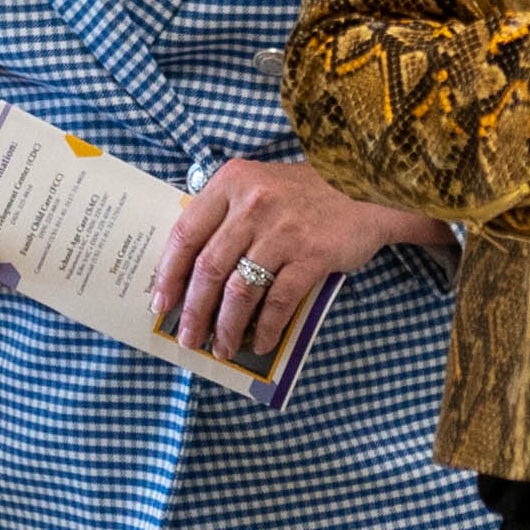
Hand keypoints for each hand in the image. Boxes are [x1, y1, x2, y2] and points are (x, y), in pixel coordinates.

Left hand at [147, 156, 448, 368]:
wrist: (368, 188)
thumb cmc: (305, 193)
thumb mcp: (258, 186)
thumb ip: (226, 216)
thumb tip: (189, 272)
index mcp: (231, 183)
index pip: (186, 232)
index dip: (169, 273)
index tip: (161, 302)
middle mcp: (253, 204)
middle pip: (209, 268)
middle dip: (194, 310)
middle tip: (187, 337)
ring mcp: (283, 230)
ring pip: (241, 290)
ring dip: (227, 326)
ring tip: (222, 346)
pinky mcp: (312, 254)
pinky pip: (279, 301)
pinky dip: (266, 327)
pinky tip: (261, 341)